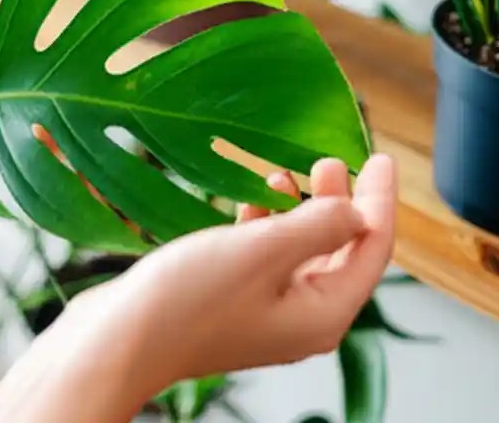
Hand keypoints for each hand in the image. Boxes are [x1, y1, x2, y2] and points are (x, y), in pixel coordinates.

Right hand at [0, 155, 396, 422]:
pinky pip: (266, 261)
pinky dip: (268, 227)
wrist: (117, 340)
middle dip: (342, 204)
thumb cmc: (186, 301)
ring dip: (302, 212)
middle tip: (332, 159)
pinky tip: (254, 202)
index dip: (379, 201)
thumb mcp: (264, 251)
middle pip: (341, 253)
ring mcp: (264, 314)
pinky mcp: (230, 304)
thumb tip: (356, 210)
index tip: (381, 158)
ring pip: (302, 254)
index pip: (371, 250)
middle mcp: (300, 320)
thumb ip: (318, 225)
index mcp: (322, 315)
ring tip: (290, 172)